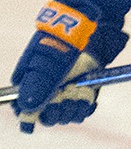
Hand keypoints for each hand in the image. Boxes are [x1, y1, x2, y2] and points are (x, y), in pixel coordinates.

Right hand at [11, 0, 126, 132]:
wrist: (89, 31)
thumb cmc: (63, 45)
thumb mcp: (48, 63)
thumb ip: (37, 85)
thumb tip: (27, 108)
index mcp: (29, 82)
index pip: (23, 108)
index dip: (29, 117)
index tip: (38, 118)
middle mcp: (45, 89)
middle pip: (47, 115)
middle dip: (57, 112)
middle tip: (67, 97)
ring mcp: (64, 90)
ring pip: (65, 115)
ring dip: (73, 110)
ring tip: (79, 94)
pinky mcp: (81, 91)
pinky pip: (81, 110)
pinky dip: (85, 108)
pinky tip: (88, 100)